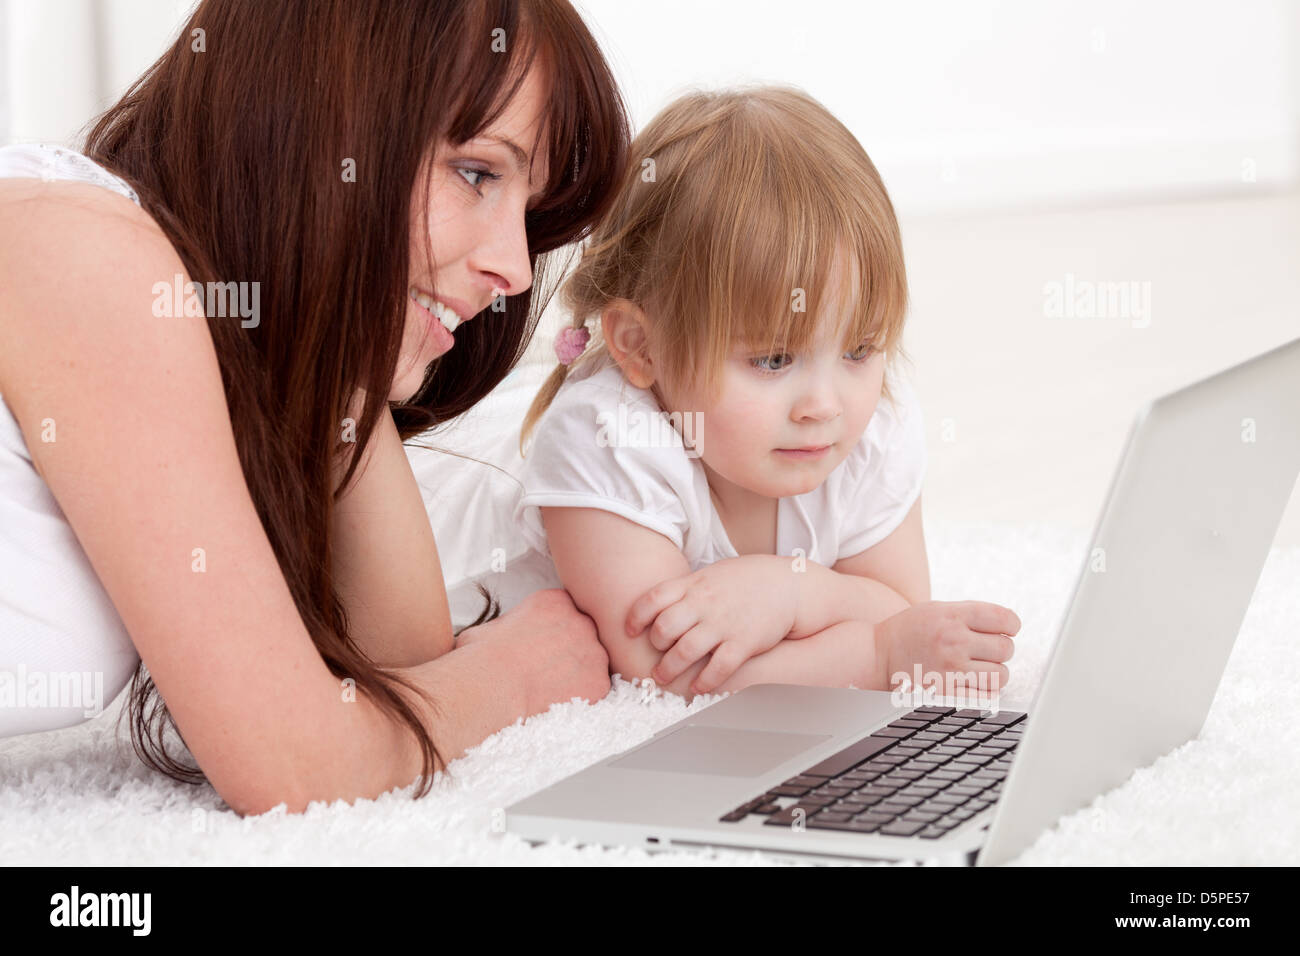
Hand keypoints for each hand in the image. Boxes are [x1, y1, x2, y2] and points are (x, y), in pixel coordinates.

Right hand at [456, 589, 609, 714]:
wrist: (491, 686)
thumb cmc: (481, 657)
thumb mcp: (491, 626)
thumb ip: (510, 624)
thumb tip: (499, 634)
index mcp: (555, 602)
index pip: (566, 611)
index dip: (555, 631)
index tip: (543, 647)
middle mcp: (580, 621)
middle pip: (584, 634)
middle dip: (571, 650)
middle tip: (548, 670)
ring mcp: (593, 651)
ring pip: (593, 662)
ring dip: (578, 674)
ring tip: (551, 689)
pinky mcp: (598, 681)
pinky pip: (596, 689)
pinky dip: (582, 697)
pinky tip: (560, 702)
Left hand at [623, 556, 798, 694]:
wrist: (787, 583)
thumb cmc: (746, 579)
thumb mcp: (712, 574)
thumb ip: (686, 589)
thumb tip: (659, 603)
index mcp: (694, 585)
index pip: (653, 599)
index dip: (635, 616)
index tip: (629, 630)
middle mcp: (705, 604)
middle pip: (664, 628)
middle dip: (654, 646)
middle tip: (654, 656)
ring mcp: (723, 624)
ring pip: (684, 652)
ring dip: (669, 669)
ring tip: (663, 678)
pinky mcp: (743, 643)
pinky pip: (717, 668)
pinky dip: (704, 683)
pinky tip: (698, 688)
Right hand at [872, 601, 1019, 698]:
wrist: (877, 656)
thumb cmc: (910, 631)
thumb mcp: (937, 609)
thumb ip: (971, 614)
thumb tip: (1009, 626)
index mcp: (952, 615)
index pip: (1004, 619)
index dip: (1012, 625)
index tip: (1007, 630)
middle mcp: (953, 640)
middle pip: (1006, 648)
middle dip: (1001, 649)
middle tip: (987, 650)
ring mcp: (951, 668)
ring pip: (1001, 674)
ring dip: (995, 672)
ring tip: (979, 667)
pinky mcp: (947, 692)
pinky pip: (987, 695)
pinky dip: (985, 690)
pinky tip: (972, 681)